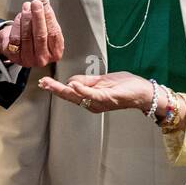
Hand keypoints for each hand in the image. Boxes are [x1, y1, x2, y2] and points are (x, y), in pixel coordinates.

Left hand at [0, 0, 64, 67]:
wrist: (19, 48)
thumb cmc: (36, 38)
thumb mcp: (46, 28)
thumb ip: (47, 16)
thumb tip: (44, 2)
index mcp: (55, 53)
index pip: (54, 33)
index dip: (49, 17)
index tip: (45, 4)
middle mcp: (43, 59)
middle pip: (41, 36)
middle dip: (38, 17)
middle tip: (36, 3)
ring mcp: (28, 59)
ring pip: (27, 36)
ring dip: (26, 19)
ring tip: (27, 6)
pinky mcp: (15, 56)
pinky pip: (16, 38)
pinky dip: (17, 25)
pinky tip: (20, 16)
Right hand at [39, 71, 156, 113]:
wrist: (142, 92)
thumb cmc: (126, 86)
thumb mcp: (102, 81)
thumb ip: (87, 81)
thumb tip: (71, 81)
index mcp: (90, 98)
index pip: (70, 93)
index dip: (57, 88)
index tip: (45, 82)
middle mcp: (92, 104)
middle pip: (69, 96)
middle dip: (55, 89)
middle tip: (43, 83)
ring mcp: (98, 102)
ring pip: (76, 96)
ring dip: (62, 89)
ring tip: (50, 83)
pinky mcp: (106, 98)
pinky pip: (90, 95)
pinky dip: (81, 90)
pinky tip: (72, 85)